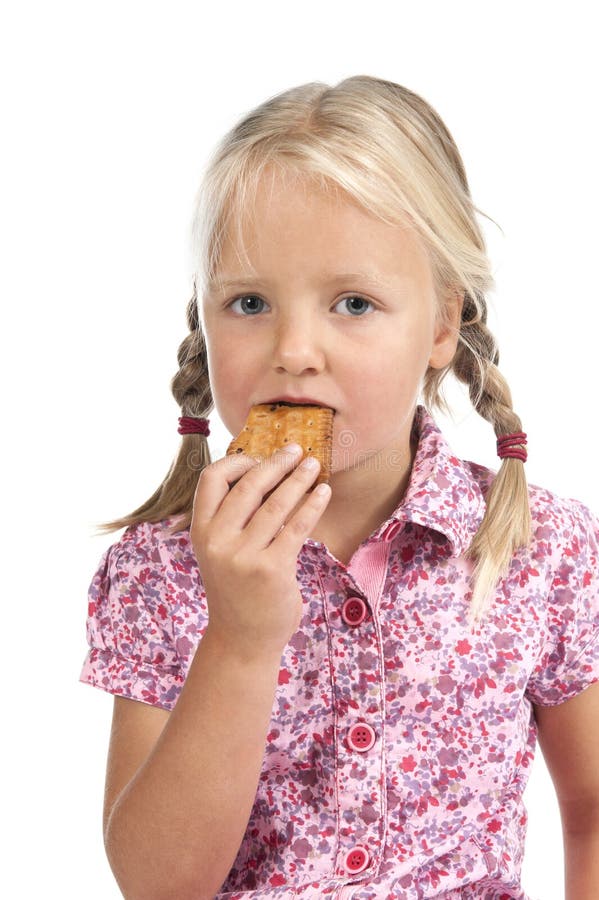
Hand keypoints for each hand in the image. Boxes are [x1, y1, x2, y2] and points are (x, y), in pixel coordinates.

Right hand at [190, 446, 331, 662]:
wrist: (241, 639)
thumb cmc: (236, 589)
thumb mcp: (221, 551)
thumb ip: (233, 519)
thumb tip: (265, 472)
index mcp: (201, 531)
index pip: (212, 479)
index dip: (237, 461)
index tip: (261, 456)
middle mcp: (217, 541)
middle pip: (249, 486)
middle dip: (276, 463)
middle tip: (296, 450)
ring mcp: (243, 556)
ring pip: (276, 504)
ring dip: (299, 480)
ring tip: (314, 466)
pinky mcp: (271, 569)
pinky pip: (296, 528)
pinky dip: (312, 506)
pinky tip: (324, 493)